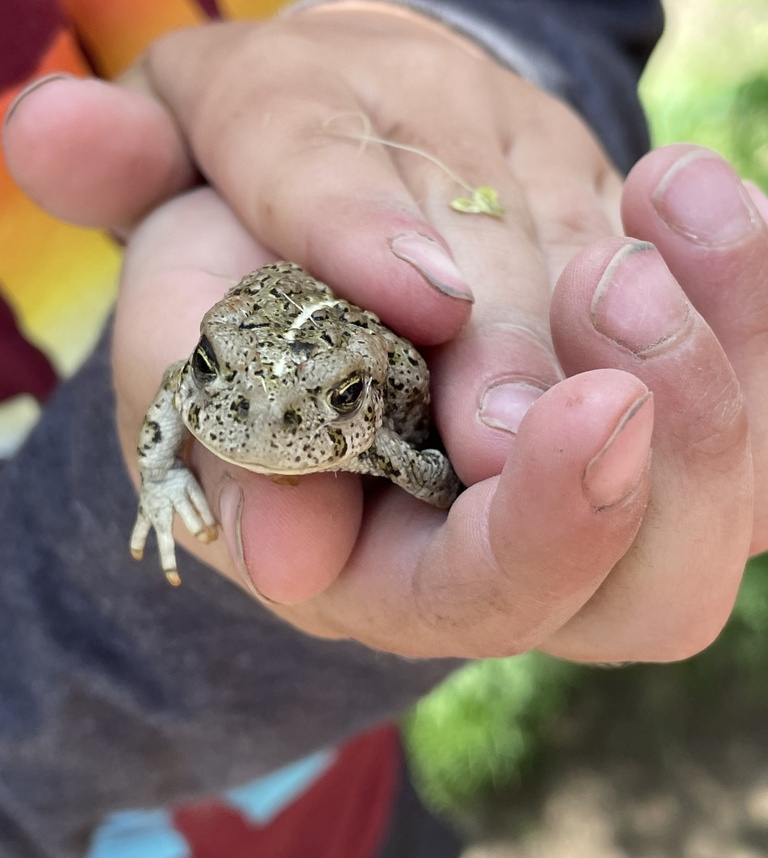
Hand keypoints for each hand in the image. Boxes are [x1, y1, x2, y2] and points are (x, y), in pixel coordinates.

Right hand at [3, 7, 763, 661]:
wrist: (324, 246)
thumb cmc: (239, 291)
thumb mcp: (184, 305)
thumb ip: (184, 346)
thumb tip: (187, 382)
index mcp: (379, 565)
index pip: (485, 598)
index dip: (538, 526)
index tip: (569, 408)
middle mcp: (508, 545)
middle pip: (654, 579)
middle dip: (672, 440)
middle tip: (618, 281)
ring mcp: (600, 483)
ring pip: (736, 490)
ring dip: (730, 348)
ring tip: (667, 203)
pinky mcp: (662, 403)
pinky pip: (758, 388)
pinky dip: (751, 296)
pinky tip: (691, 196)